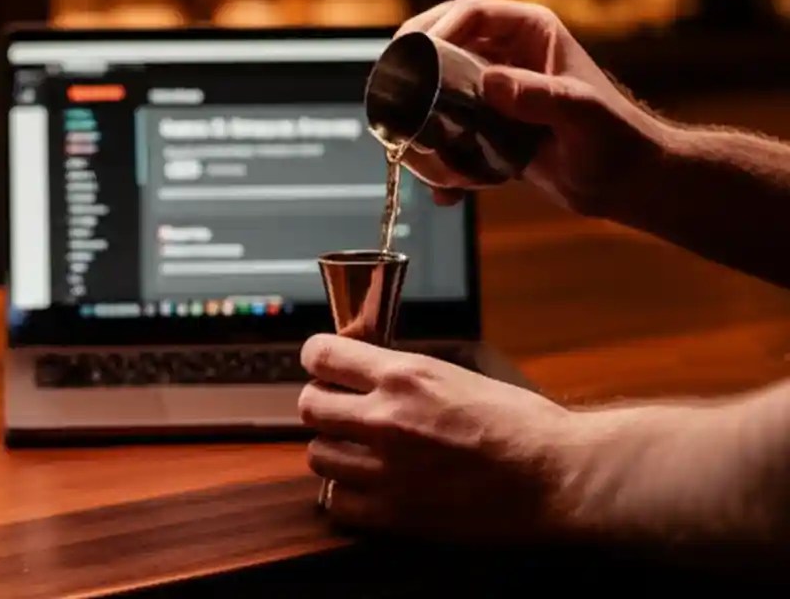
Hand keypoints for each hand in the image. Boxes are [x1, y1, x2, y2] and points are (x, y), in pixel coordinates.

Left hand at [298, 333, 580, 540]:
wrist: (559, 477)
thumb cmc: (524, 425)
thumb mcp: (457, 376)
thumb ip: (405, 376)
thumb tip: (367, 372)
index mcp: (404, 375)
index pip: (320, 354)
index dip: (319, 359)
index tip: (325, 367)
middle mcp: (385, 418)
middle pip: (309, 405)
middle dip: (323, 405)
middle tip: (343, 412)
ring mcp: (385, 469)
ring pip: (317, 454)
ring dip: (334, 450)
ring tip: (360, 452)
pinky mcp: (394, 514)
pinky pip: (336, 502)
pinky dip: (347, 494)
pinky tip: (369, 487)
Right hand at [396, 0, 670, 216]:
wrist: (629, 183)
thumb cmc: (619, 141)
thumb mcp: (581, 113)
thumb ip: (539, 95)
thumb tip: (489, 83)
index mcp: (531, 34)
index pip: (471, 13)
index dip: (437, 27)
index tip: (414, 55)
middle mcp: (509, 57)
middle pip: (444, 45)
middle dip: (414, 67)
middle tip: (391, 90)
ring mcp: (497, 94)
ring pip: (440, 90)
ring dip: (421, 116)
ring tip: (411, 142)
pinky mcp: (490, 129)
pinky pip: (451, 133)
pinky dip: (441, 159)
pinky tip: (446, 187)